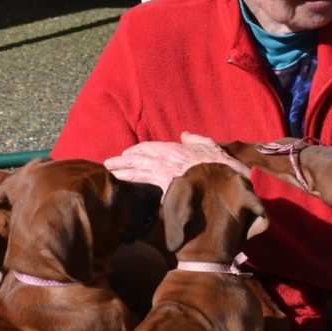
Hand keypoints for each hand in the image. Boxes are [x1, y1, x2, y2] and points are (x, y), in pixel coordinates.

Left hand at [104, 131, 249, 195]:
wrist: (224, 180)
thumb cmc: (218, 163)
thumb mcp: (208, 145)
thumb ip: (195, 139)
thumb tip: (185, 135)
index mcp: (172, 149)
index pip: (146, 148)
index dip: (134, 152)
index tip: (126, 155)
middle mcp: (163, 161)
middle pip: (135, 160)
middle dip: (119, 163)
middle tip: (106, 165)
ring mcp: (162, 177)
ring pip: (135, 175)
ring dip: (121, 176)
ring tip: (109, 177)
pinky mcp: (163, 193)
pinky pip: (145, 191)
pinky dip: (135, 192)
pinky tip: (126, 195)